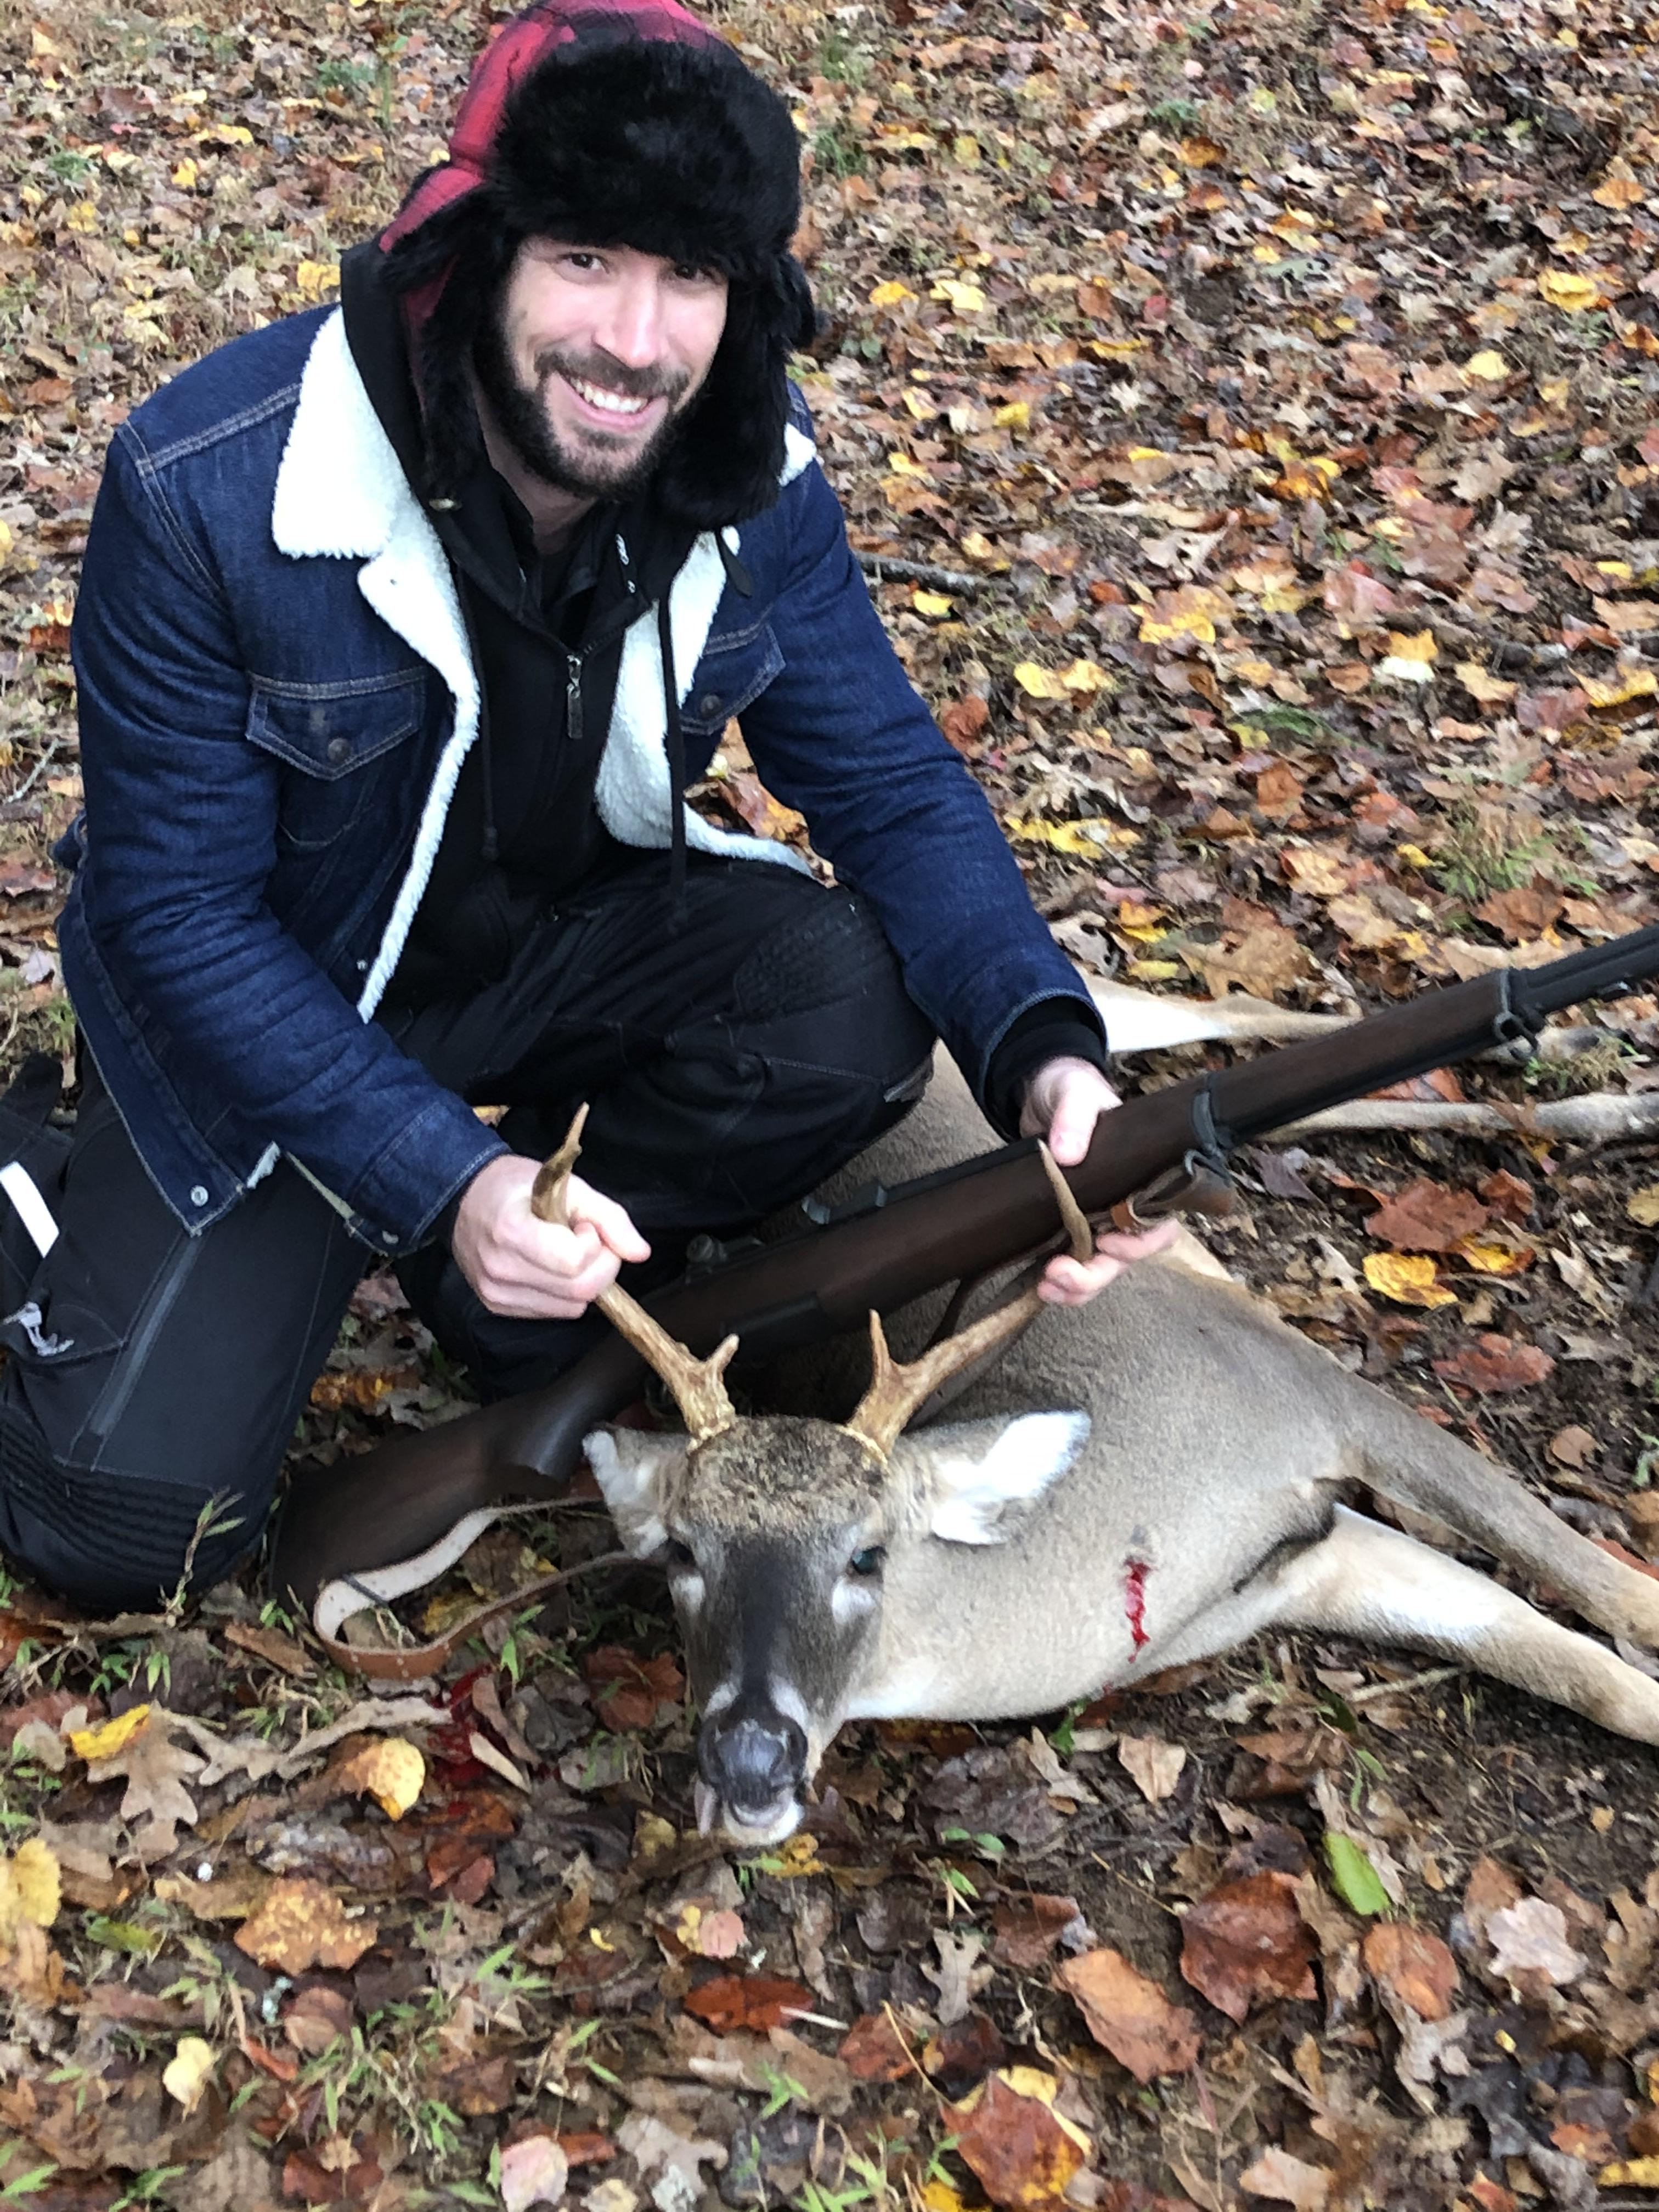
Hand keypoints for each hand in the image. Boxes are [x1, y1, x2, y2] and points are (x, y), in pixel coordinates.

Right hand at [451, 1154, 649, 1318]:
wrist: (465, 1199)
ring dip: (584, 1281)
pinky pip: (553, 1311)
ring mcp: (496, 1294)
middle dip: (600, 1265)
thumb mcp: (568, 1185)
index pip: (575, 1262)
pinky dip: (564, 1292)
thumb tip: (640, 1253)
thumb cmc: (516, 1187)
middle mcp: (500, 1270)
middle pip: (579, 1290)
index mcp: (512, 1232)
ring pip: (572, 1307)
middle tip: (585, 1239)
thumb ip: (609, 1217)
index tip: (583, 1225)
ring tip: (563, 1250)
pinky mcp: (498, 1308)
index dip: (594, 1244)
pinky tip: (549, 1266)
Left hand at [1019, 1055, 1179, 1305]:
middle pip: (1127, 1257)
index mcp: (1143, 1178)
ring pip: (1102, 1269)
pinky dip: (1063, 1282)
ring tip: (1048, 1286)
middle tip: (1062, 1274)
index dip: (1140, 1243)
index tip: (1108, 1241)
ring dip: (1079, 1286)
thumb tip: (1068, 1152)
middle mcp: (1126, 1206)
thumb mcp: (1075, 1095)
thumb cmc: (1073, 1092)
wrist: (1042, 1095)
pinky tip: (1042, 1285)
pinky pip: (1076, 1265)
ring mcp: (1099, 1220)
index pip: (1159, 1224)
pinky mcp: (1070, 1228)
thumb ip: (1075, 1117)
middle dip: (1097, 1274)